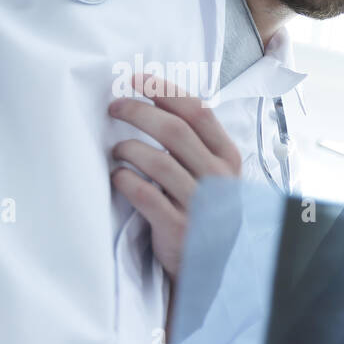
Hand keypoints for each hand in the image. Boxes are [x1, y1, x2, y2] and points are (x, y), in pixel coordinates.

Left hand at [109, 73, 241, 276]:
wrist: (214, 264)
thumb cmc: (207, 209)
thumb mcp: (215, 174)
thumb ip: (197, 144)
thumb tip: (158, 102)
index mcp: (228, 159)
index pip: (199, 112)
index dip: (165, 90)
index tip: (138, 80)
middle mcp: (218, 179)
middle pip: (174, 131)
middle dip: (138, 111)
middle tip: (115, 106)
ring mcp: (199, 204)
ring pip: (156, 161)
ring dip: (127, 148)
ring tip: (117, 149)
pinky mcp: (177, 227)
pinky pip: (142, 194)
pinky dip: (123, 180)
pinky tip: (118, 176)